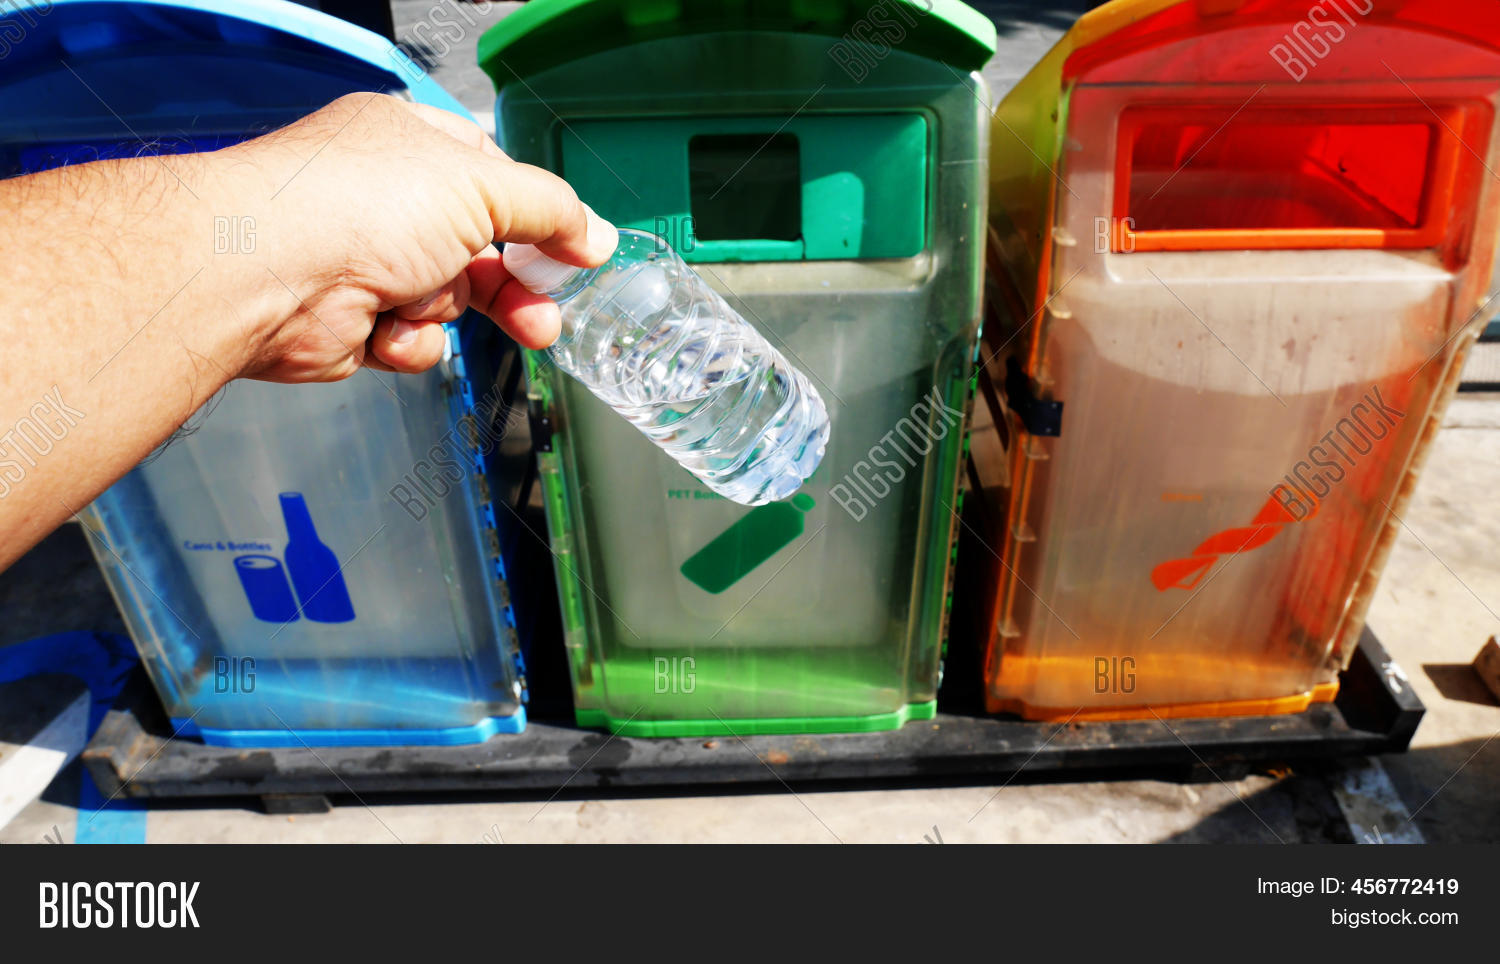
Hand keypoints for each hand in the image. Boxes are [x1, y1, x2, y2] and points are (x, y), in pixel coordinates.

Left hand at [213, 92, 616, 382]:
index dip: (539, 215)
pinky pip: (415, 339)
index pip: (496, 176)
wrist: (264, 274)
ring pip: (451, 301)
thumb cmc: (352, 206)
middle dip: (514, 288)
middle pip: (482, 250)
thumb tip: (594, 233)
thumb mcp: (481, 187)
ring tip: (425, 309)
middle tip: (543, 316)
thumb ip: (549, 209)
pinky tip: (385, 329)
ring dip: (446, 311)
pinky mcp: (355, 319)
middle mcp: (387, 199)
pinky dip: (409, 341)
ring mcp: (368, 260)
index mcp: (412, 145)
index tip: (574, 248)